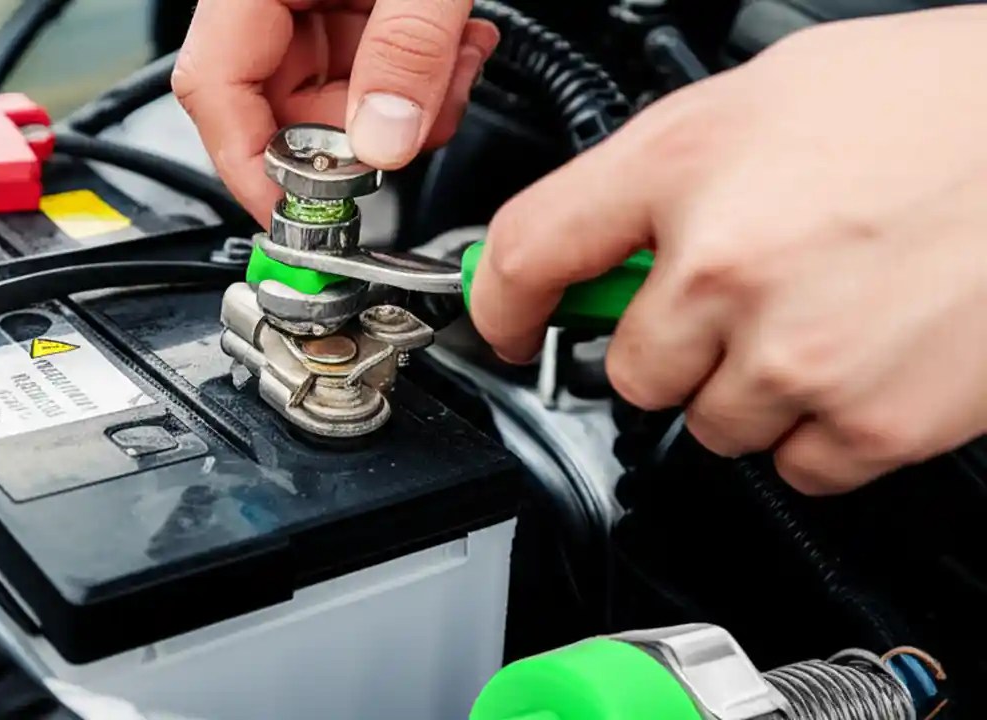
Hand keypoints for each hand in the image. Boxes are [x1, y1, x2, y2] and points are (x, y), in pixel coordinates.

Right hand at [172, 0, 498, 224]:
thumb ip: (407, 49)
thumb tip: (386, 144)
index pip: (216, 90)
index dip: (252, 169)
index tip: (301, 224)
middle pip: (281, 103)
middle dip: (363, 134)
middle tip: (418, 127)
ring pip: (334, 89)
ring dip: (404, 102)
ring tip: (454, 64)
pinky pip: (365, 58)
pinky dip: (415, 69)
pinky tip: (454, 45)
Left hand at [470, 8, 986, 493]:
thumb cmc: (934, 104)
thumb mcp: (761, 99)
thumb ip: (660, 178)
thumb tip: (604, 245)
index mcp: (684, 166)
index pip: (529, 253)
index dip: (500, 301)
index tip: (504, 324)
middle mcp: (726, 266)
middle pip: (628, 371)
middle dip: (671, 346)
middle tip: (744, 299)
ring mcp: (795, 354)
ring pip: (711, 423)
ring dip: (749, 387)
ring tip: (826, 314)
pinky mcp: (868, 422)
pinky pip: (793, 463)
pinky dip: (818, 426)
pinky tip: (865, 357)